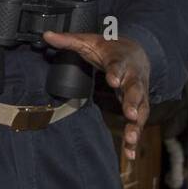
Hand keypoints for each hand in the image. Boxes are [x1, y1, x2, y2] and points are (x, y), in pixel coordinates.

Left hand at [42, 31, 150, 159]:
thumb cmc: (110, 49)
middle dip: (133, 102)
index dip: (116, 73)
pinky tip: (130, 153)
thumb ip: (69, 40)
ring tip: (131, 140)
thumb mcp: (90, 41)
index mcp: (121, 61)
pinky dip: (136, 137)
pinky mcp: (139, 106)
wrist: (137, 51)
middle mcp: (133, 78)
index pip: (119, 66)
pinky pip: (139, 122)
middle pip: (136, 90)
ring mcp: (139, 93)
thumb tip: (46, 35)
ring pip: (141, 109)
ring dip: (136, 125)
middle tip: (129, 113)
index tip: (113, 80)